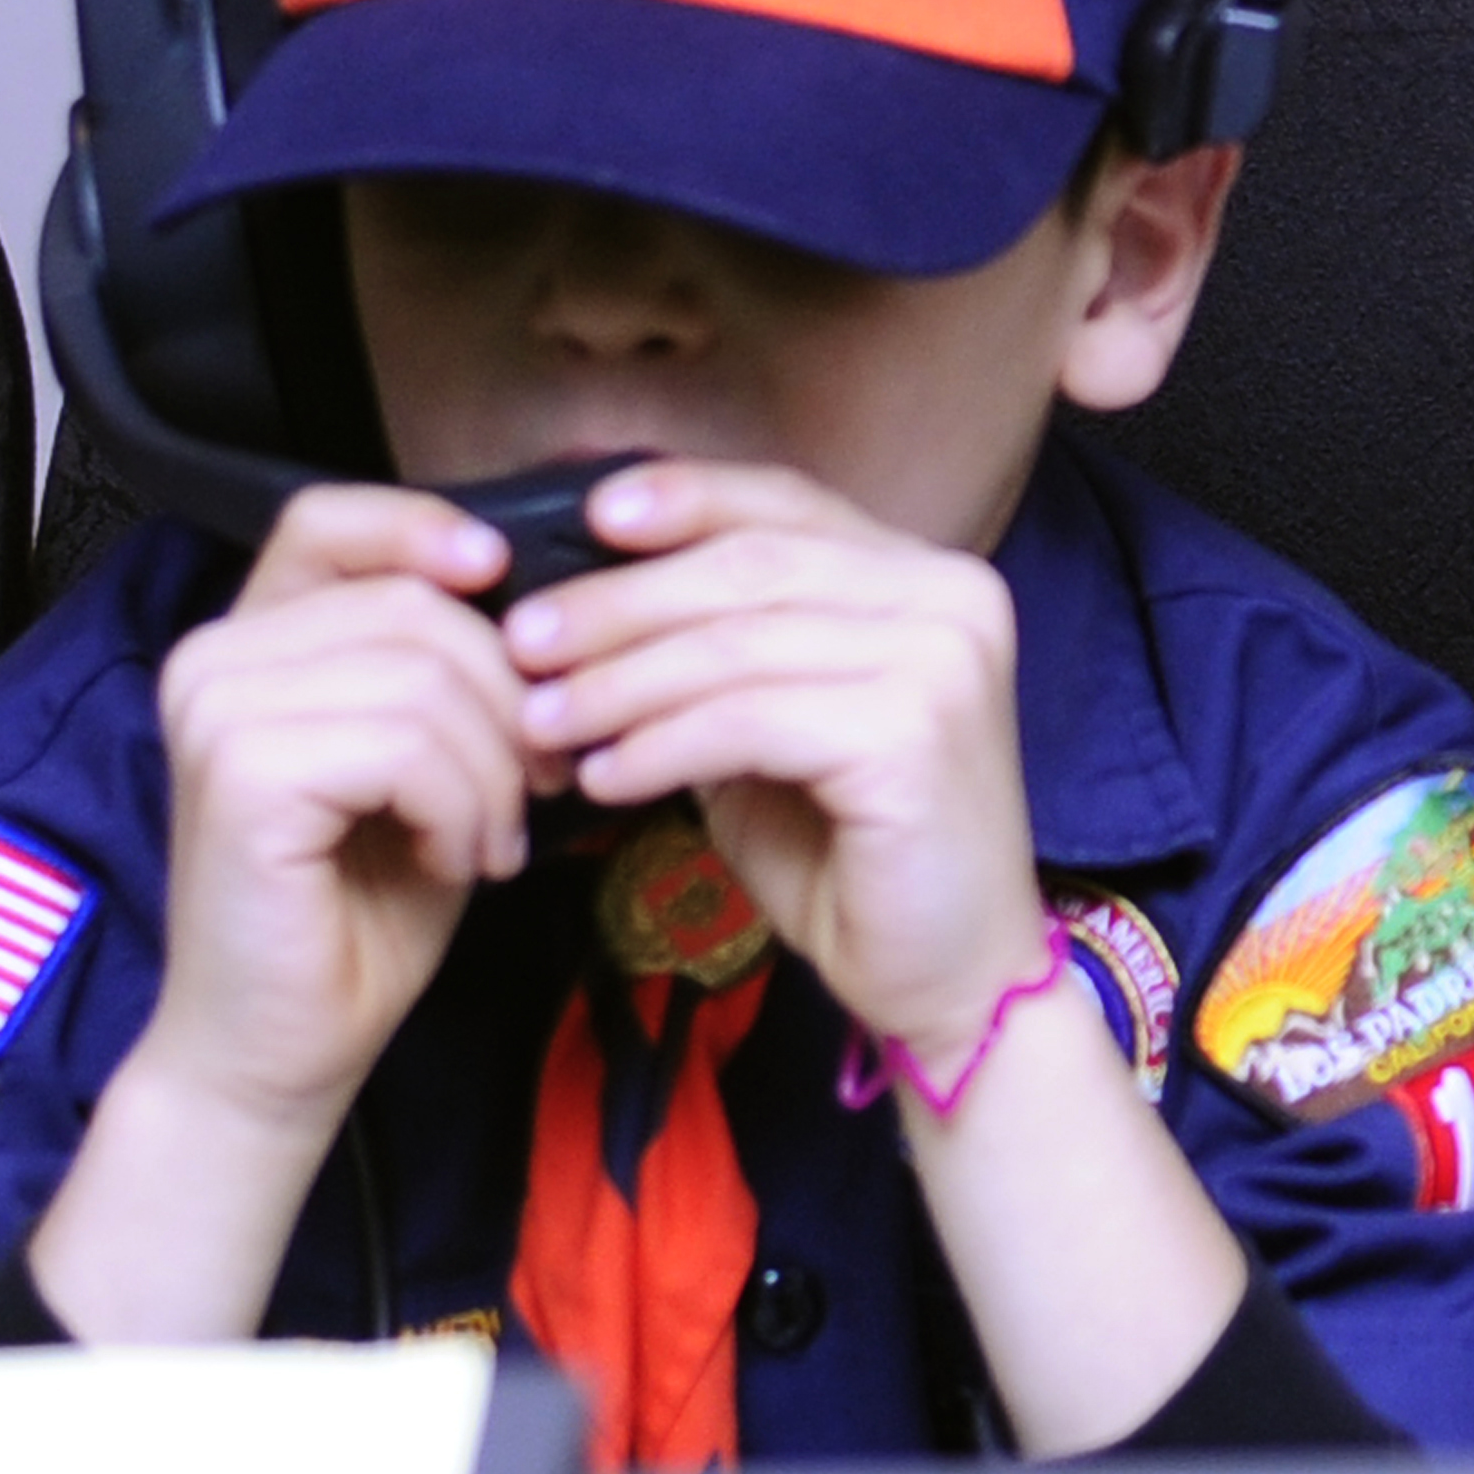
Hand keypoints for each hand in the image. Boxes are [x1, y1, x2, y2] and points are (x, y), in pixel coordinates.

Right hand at [142, 485, 536, 1122]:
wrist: (282, 1049)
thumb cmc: (356, 914)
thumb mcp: (421, 765)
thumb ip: (445, 673)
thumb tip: (537, 596)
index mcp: (247, 643)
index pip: (331, 518)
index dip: (427, 530)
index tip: (503, 581)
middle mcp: (212, 660)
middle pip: (414, 607)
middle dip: (510, 700)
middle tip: (534, 787)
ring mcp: (216, 712)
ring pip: (422, 676)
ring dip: (491, 769)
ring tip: (485, 840)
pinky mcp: (241, 774)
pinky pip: (405, 745)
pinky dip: (459, 808)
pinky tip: (448, 862)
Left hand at [496, 462, 1046, 1053]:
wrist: (949, 975)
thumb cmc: (853, 855)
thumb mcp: (773, 728)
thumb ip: (718, 656)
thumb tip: (582, 602)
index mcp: (926, 578)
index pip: (787, 503)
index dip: (684, 498)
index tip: (586, 514)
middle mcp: (950, 600)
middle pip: (750, 568)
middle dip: (620, 602)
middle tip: (523, 640)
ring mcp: (941, 665)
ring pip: (737, 645)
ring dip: (619, 684)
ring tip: (541, 722)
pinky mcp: (913, 738)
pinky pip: (748, 721)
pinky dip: (659, 746)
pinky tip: (604, 776)